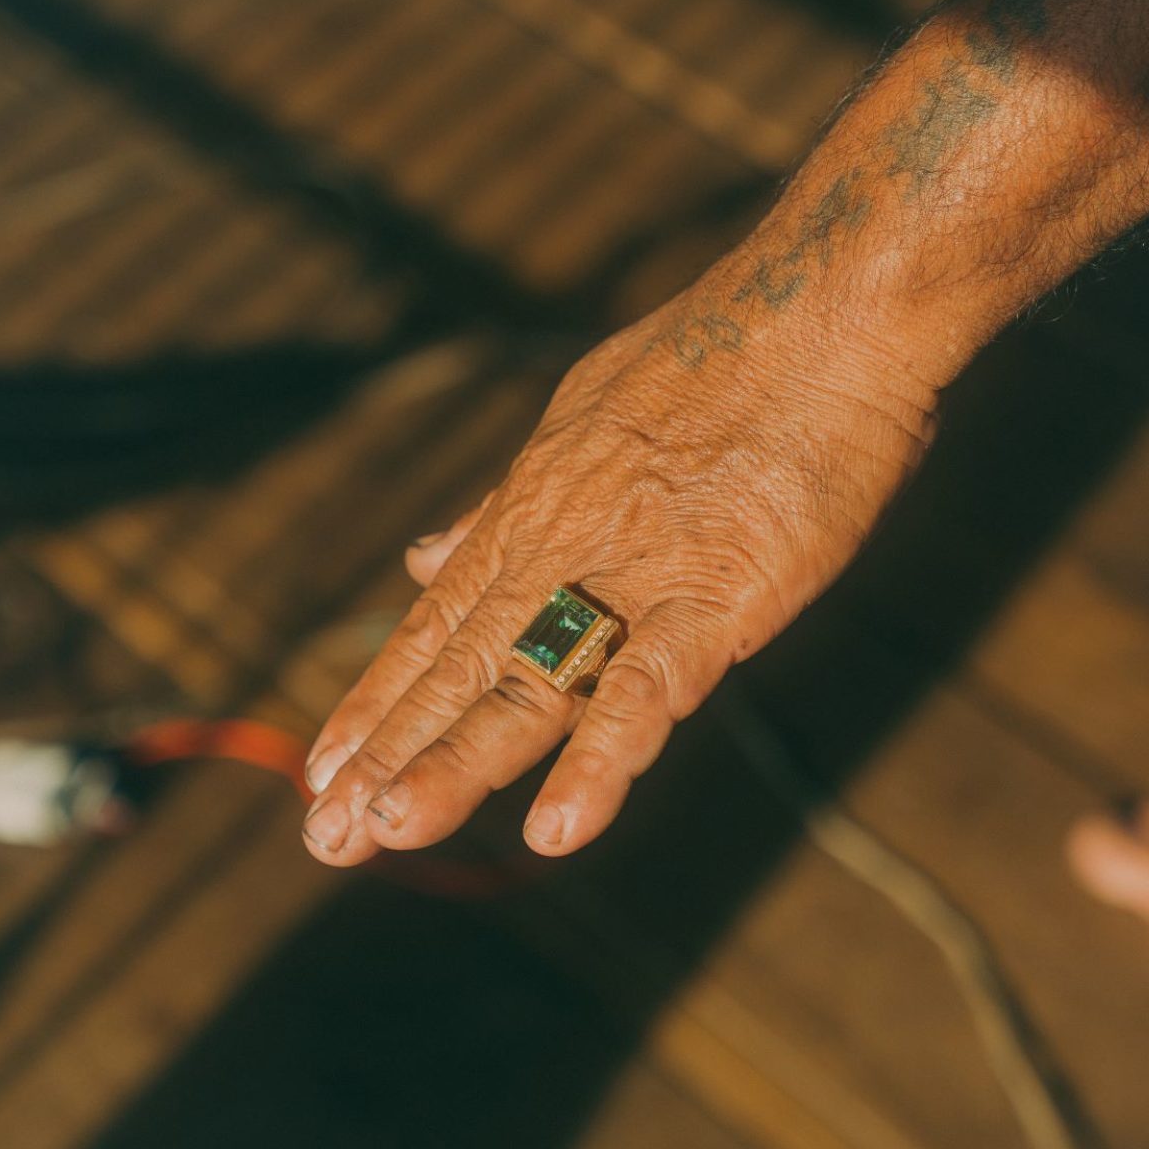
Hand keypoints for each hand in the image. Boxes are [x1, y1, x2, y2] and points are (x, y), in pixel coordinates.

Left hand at [300, 261, 935, 864]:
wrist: (822, 310)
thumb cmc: (722, 362)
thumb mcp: (582, 423)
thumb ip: (504, 504)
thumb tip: (427, 552)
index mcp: (535, 510)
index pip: (439, 622)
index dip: (382, 699)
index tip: (325, 767)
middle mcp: (563, 549)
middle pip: (463, 666)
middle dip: (392, 753)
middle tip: (327, 838)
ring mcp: (635, 576)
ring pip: (530, 683)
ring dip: (456, 764)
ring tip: (387, 832)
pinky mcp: (717, 597)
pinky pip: (649, 689)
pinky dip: (601, 761)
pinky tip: (557, 832)